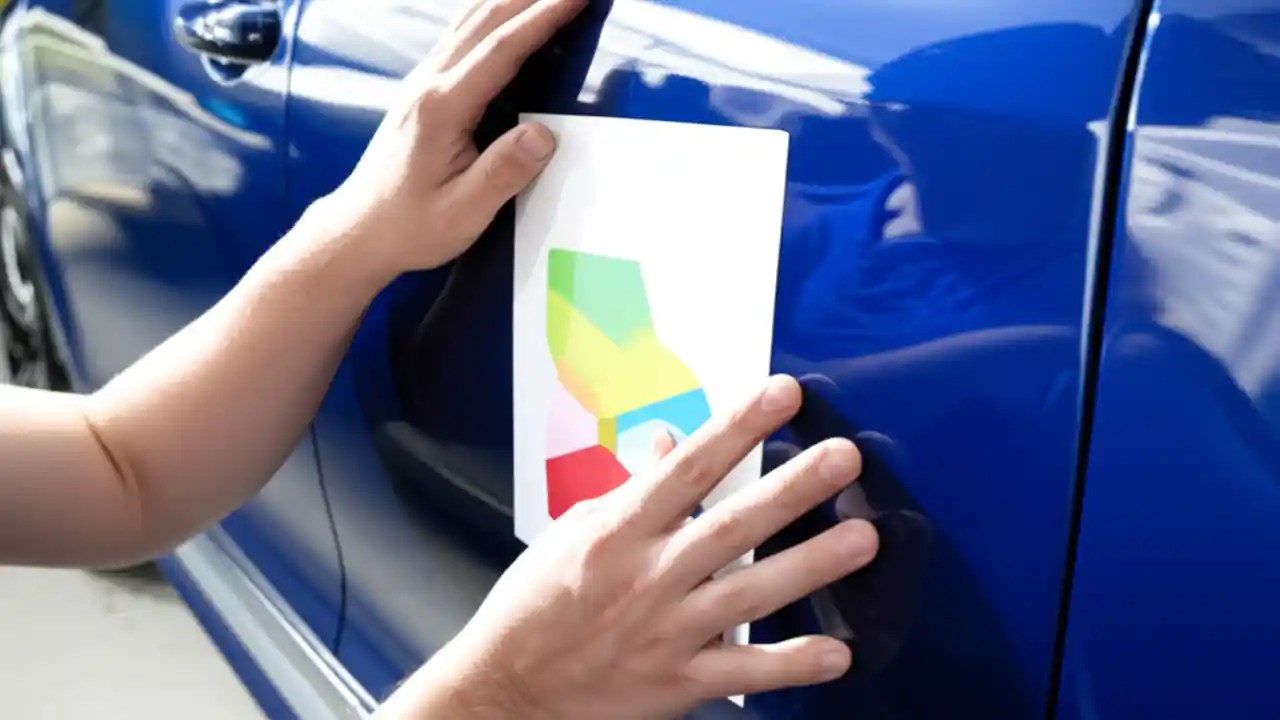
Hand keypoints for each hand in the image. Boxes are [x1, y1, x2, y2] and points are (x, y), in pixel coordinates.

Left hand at [299, 0, 586, 283]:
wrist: (361, 230)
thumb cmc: (411, 226)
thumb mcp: (463, 212)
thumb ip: (504, 172)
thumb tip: (544, 135)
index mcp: (442, 109)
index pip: (501, 49)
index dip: (542, 18)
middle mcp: (428, 84)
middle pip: (484, 20)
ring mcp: (422, 83)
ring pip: (469, 21)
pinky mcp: (423, 90)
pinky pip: (461, 36)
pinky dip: (491, 13)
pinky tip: (505, 9)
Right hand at [379, 376, 879, 719]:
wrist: (506, 690)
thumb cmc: (535, 605)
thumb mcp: (573, 532)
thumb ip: (631, 489)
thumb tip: (671, 443)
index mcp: (620, 532)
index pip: (690, 469)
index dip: (738, 428)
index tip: (783, 394)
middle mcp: (648, 577)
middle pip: (732, 526)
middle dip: (792, 489)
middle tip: (845, 458)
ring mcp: (666, 632)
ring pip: (749, 594)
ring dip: (810, 566)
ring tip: (863, 537)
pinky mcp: (677, 682)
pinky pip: (743, 672)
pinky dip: (790, 665)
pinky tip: (838, 651)